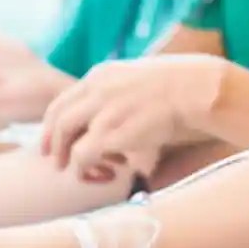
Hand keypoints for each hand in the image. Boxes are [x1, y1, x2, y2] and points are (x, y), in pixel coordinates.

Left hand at [40, 55, 222, 178]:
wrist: (197, 89)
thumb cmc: (180, 88)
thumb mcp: (139, 79)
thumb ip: (120, 92)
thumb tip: (114, 114)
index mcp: (101, 75)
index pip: (63, 100)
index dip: (52, 124)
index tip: (51, 140)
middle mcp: (96, 90)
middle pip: (58, 119)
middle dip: (52, 143)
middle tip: (55, 162)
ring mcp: (103, 111)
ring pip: (64, 137)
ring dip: (66, 158)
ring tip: (78, 172)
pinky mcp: (112, 132)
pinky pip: (82, 155)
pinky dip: (84, 167)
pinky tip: (99, 172)